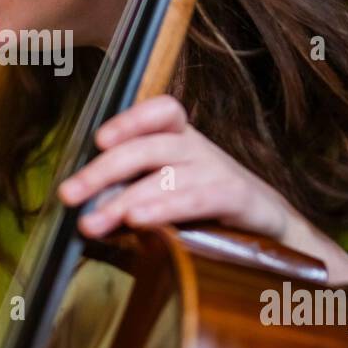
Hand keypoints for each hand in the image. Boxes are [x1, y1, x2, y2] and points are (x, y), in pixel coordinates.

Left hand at [56, 95, 347, 281]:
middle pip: (149, 147)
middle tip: (69, 194)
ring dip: (123, 199)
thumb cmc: (212, 214)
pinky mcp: (239, 198)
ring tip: (92, 222)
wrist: (278, 236)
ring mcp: (221, 170)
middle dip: (102, 171)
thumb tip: (84, 206)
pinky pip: (198, 197)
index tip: (99, 140)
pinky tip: (138, 221)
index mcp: (183, 141)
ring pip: (166, 175)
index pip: (161, 111)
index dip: (130, 120)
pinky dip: (165, 208)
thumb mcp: (173, 193)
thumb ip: (133, 192)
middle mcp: (200, 149)